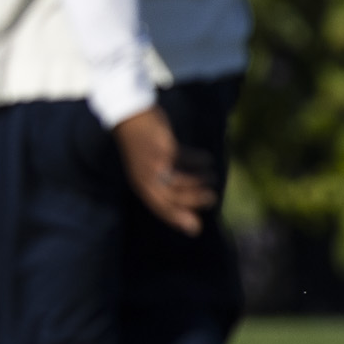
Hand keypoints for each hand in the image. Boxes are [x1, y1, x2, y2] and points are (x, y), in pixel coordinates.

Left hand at [113, 106, 217, 235]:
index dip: (178, 219)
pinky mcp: (162, 150)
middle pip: (169, 199)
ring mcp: (153, 164)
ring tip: (213, 178)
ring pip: (178, 183)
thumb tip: (196, 187)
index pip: (160, 208)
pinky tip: (207, 159)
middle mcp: (145, 177)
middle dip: (193, 203)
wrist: (130, 115)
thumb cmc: (143, 140)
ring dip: (198, 183)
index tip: (196, 229)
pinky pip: (184, 161)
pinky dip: (197, 162)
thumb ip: (170, 175)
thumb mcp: (153, 162)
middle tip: (212, 199)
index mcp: (141, 183)